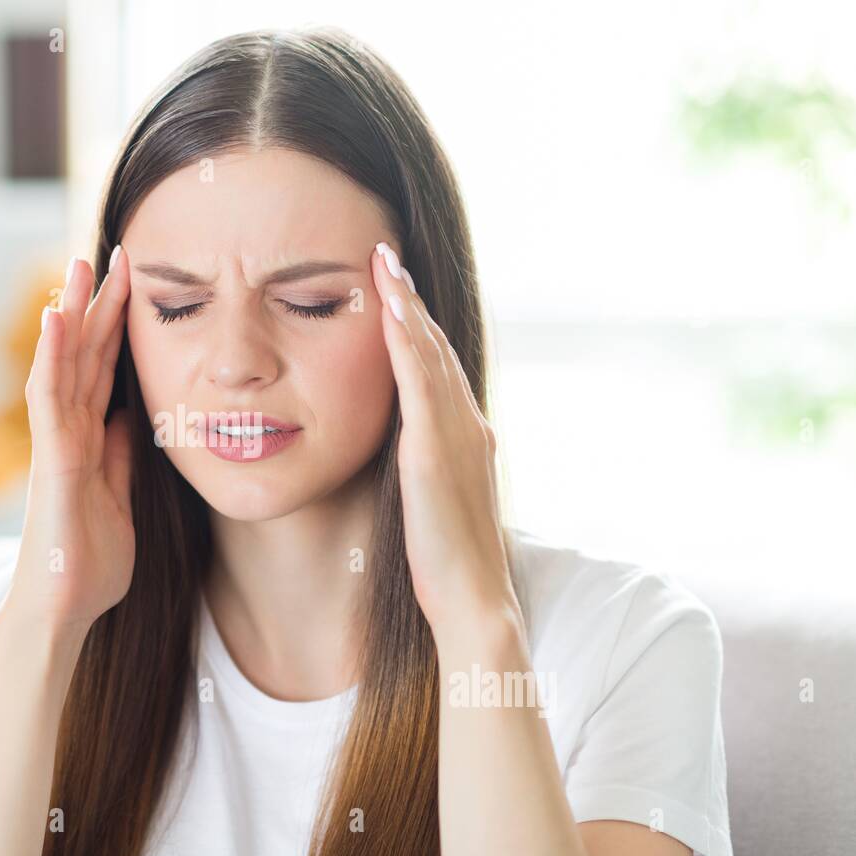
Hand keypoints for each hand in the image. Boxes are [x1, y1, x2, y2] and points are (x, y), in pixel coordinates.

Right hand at [2, 246, 134, 646]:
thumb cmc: (89, 564)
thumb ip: (123, 458)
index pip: (106, 372)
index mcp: (90, 441)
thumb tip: (134, 418)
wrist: (63, 612)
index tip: (138, 285)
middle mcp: (69, 434)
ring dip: (72, 313)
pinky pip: (49, 400)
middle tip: (114, 252)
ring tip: (82, 264)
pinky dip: (51, 356)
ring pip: (63, 365)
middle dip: (99, 305)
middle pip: (84, 356)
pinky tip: (55, 318)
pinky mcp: (50, 462)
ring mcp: (56, 445)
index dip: (120, 329)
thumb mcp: (123, 499)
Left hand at [371, 241, 523, 644]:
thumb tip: (398, 457)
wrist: (474, 600)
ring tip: (382, 262)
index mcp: (464, 438)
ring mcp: (455, 435)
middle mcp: (467, 425)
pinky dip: (406, 341)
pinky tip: (390, 309)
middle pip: (436, 348)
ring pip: (430, 354)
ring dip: (406, 305)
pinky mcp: (435, 450)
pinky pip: (420, 382)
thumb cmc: (445, 563)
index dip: (415, 327)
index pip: (437, 369)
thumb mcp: (430, 502)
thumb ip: (420, 470)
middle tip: (384, 255)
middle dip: (410, 301)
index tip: (392, 290)